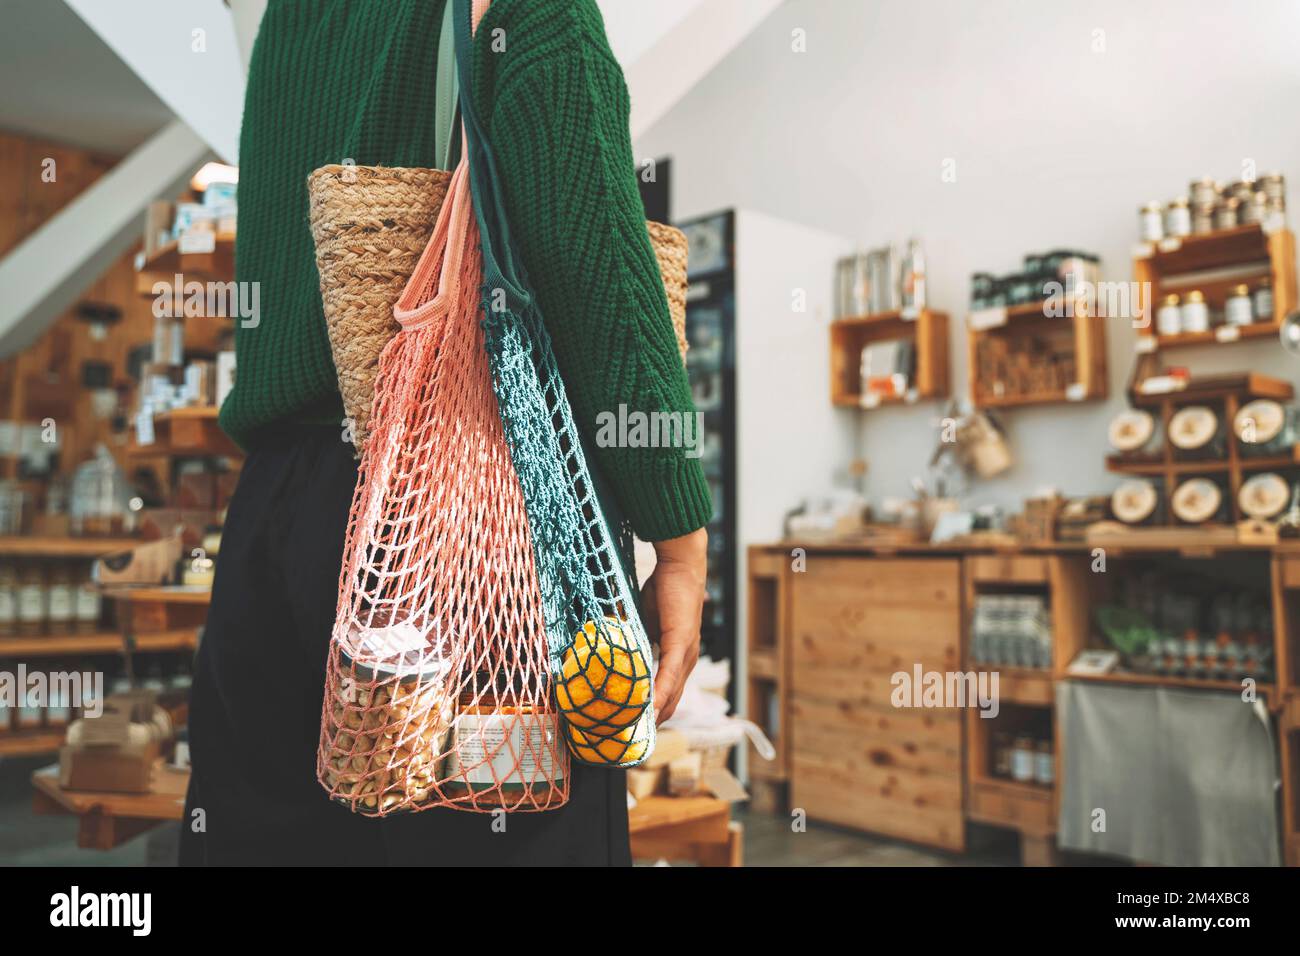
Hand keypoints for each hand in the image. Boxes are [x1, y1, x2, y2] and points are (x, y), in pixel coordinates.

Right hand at [641, 527, 706, 723]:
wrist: (681, 566)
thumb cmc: (665, 590)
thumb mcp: (646, 622)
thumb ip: (636, 641)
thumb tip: (614, 652)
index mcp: (678, 656)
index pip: (669, 693)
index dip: (655, 712)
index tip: (636, 728)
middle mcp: (686, 660)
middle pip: (672, 701)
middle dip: (654, 722)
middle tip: (632, 739)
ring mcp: (686, 653)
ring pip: (671, 693)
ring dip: (656, 714)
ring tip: (637, 732)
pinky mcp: (681, 643)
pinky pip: (669, 674)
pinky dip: (660, 693)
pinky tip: (650, 708)